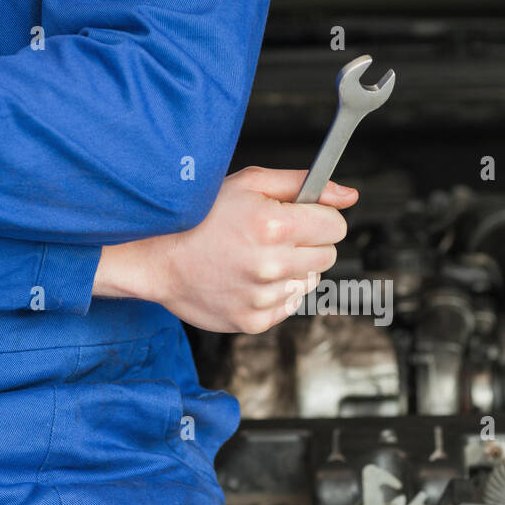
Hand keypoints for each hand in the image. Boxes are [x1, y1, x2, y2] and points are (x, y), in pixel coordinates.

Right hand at [92, 166, 357, 332]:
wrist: (156, 257)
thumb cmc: (200, 215)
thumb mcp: (249, 183)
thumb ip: (303, 184)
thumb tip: (349, 195)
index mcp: (275, 225)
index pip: (336, 226)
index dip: (321, 218)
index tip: (303, 216)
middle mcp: (273, 265)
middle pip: (327, 255)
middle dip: (309, 242)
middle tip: (275, 236)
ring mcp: (263, 297)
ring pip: (309, 281)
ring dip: (292, 268)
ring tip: (256, 257)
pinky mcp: (254, 321)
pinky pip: (288, 305)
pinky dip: (275, 292)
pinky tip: (248, 277)